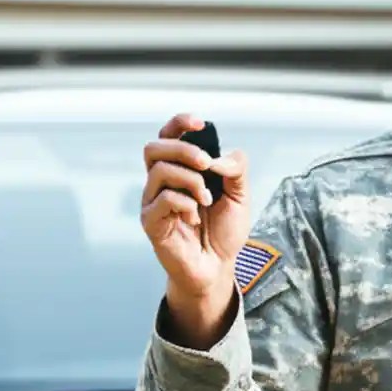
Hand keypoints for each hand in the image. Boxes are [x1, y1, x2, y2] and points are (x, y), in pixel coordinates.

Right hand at [140, 114, 249, 343]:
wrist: (218, 267)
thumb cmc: (223, 230)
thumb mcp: (240, 195)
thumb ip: (236, 170)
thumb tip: (218, 157)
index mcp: (180, 169)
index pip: (168, 135)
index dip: (180, 123)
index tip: (200, 122)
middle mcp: (161, 182)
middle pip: (154, 148)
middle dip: (184, 150)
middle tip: (207, 165)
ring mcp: (153, 201)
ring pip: (159, 171)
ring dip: (190, 180)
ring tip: (206, 199)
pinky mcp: (151, 222)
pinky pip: (161, 200)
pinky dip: (184, 204)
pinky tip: (195, 218)